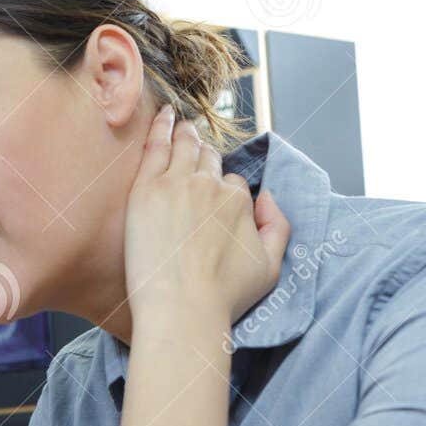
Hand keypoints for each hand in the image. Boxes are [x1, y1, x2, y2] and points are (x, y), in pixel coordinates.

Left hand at [123, 105, 290, 334]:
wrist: (181, 309)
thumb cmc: (223, 297)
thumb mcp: (271, 268)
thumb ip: (278, 227)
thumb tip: (267, 198)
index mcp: (241, 200)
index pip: (232, 183)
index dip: (222, 189)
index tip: (211, 195)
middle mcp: (212, 186)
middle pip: (209, 160)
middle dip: (204, 155)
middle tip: (195, 147)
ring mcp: (178, 184)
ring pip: (186, 146)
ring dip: (186, 133)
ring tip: (181, 124)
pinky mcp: (147, 190)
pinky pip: (156, 146)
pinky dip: (162, 127)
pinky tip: (163, 116)